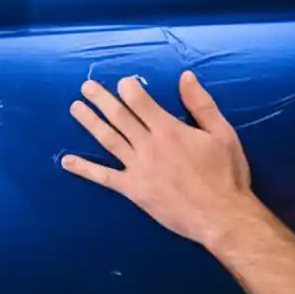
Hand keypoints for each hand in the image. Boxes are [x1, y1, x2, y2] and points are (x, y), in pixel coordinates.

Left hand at [61, 71, 264, 247]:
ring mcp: (138, 168)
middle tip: (86, 86)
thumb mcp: (222, 134)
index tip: (120, 82)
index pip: (140, 102)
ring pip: (108, 140)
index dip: (128, 89)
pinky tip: (67, 161)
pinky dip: (84, 169)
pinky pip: (104, 177)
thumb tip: (185, 76)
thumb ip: (201, 104)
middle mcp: (149, 145)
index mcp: (169, 130)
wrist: (222, 217)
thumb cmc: (226, 175)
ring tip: (75, 108)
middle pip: (120, 117)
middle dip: (102, 99)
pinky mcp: (133, 190)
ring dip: (90, 122)